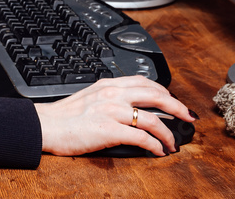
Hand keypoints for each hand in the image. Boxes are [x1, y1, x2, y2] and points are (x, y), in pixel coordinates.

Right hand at [34, 76, 194, 156]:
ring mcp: (111, 111)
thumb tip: (130, 108)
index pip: (145, 82)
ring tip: (173, 143)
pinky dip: (155, 145)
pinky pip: (141, 138)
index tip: (175, 101)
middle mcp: (113, 94)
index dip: (165, 92)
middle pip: (156, 95)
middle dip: (177, 107)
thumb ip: (110, 98)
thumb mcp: (90, 97)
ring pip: (152, 119)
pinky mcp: (109, 130)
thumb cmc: (64, 116)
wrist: (45, 126)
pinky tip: (159, 152)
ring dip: (168, 133)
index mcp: (108, 84)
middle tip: (188, 117)